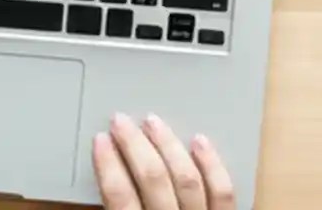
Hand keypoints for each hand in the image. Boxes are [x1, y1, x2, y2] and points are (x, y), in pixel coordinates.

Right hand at [93, 113, 235, 209]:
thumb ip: (116, 208)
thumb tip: (106, 177)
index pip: (119, 197)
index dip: (107, 165)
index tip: (100, 140)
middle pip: (152, 179)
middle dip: (134, 145)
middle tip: (120, 121)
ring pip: (186, 178)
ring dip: (168, 146)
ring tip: (153, 122)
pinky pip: (222, 192)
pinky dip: (212, 164)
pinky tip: (199, 142)